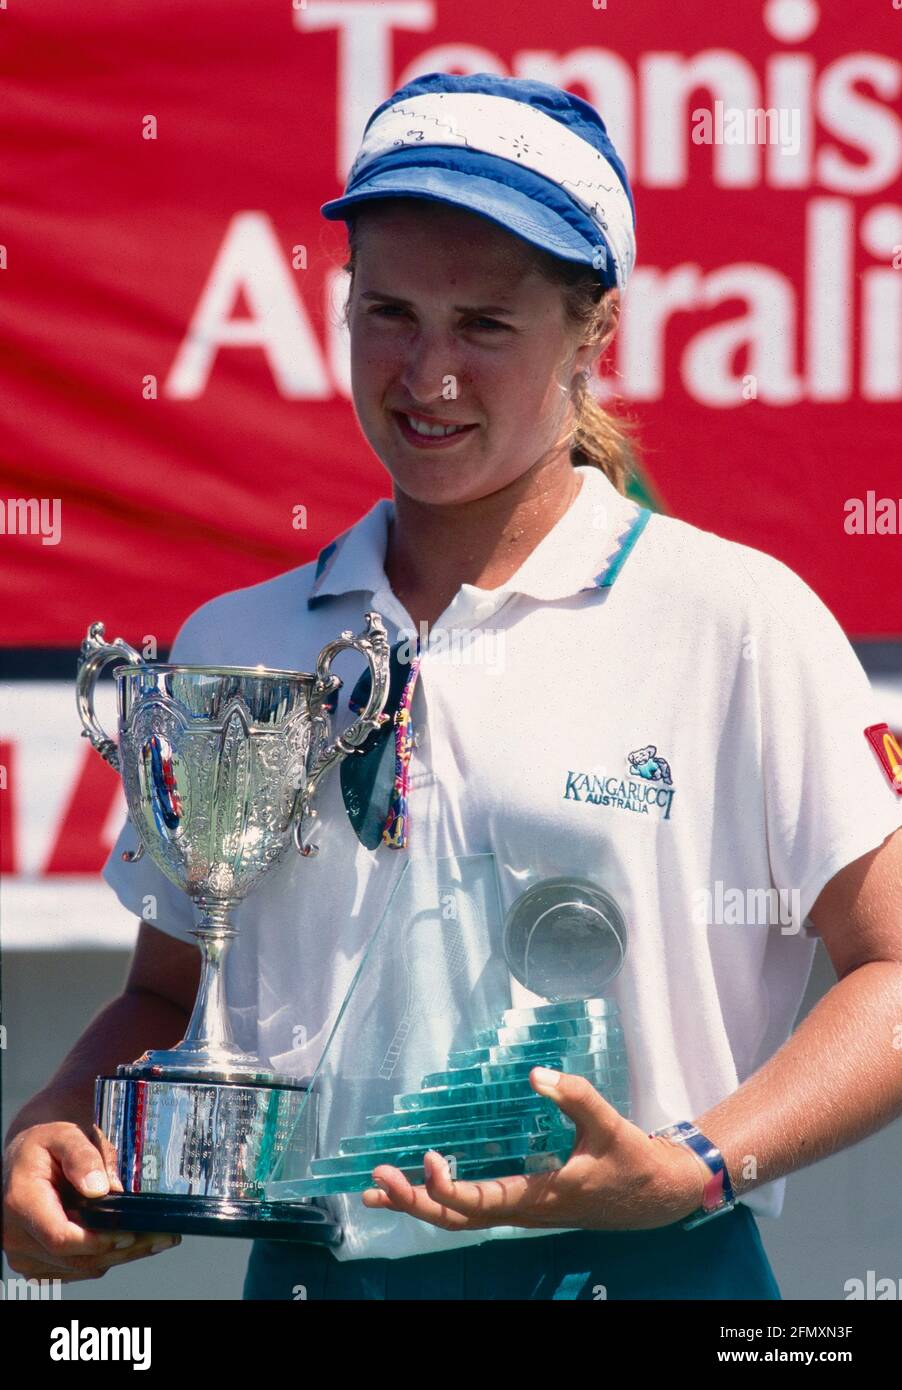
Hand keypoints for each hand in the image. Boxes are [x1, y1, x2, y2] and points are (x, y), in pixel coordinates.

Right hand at [3, 1122, 179, 1282]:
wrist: (25, 1158)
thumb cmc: (45, 1144)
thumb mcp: (64, 1135)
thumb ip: (82, 1156)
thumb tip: (100, 1187)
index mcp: (21, 1203)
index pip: (61, 1238)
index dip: (98, 1241)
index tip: (131, 1232)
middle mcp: (17, 1235)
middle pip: (76, 1258)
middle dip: (123, 1249)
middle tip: (164, 1235)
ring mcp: (25, 1254)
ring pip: (81, 1268)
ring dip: (121, 1255)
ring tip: (158, 1237)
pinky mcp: (38, 1262)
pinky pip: (77, 1269)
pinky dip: (106, 1256)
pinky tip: (134, 1241)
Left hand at [361, 1067, 706, 1232]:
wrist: (655, 1195)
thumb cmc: (632, 1160)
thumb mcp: (609, 1123)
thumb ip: (575, 1096)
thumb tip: (535, 1073)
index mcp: (540, 1196)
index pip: (480, 1203)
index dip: (447, 1187)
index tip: (425, 1157)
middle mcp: (524, 1212)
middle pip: (457, 1219)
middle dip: (414, 1202)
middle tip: (376, 1180)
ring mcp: (521, 1213)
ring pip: (460, 1220)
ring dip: (419, 1205)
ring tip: (377, 1192)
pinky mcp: (522, 1205)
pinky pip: (471, 1212)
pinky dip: (439, 1202)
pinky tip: (416, 1190)